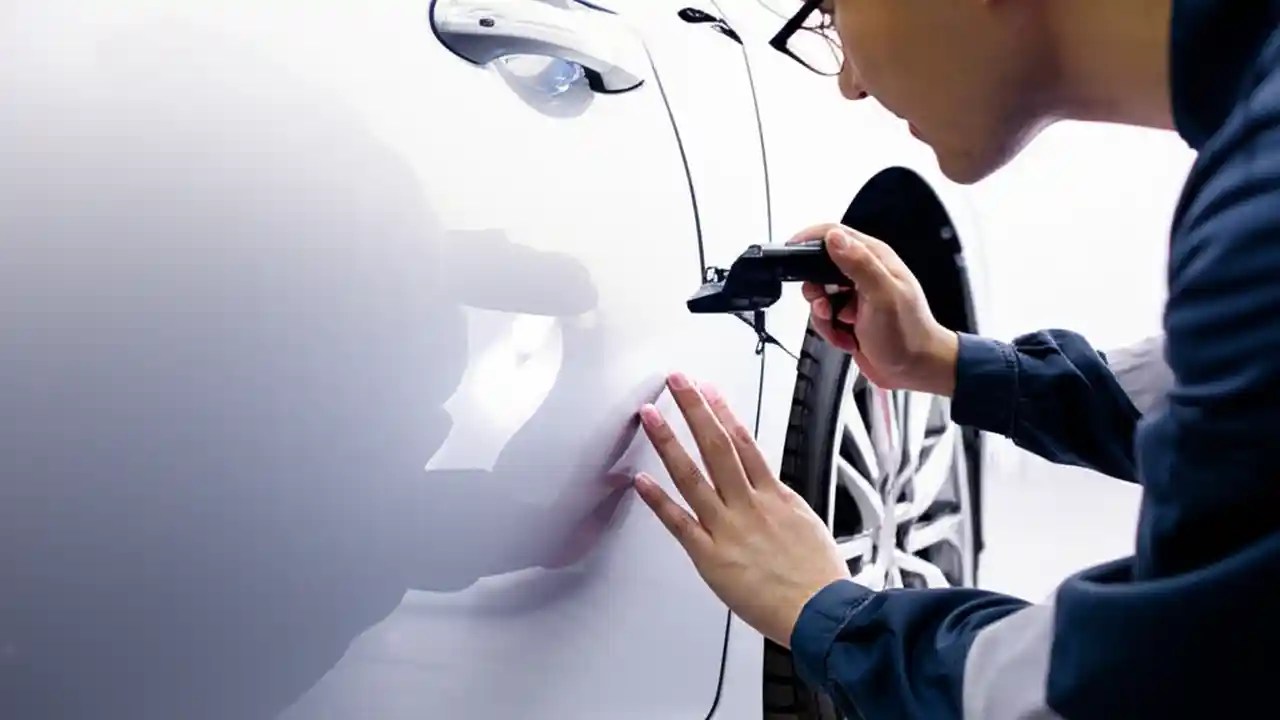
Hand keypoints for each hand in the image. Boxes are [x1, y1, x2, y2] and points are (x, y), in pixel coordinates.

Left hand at [634, 372, 852, 647]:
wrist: (824, 613)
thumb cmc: (819, 578)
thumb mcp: (807, 526)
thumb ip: (782, 506)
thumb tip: (772, 494)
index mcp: (775, 496)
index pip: (744, 442)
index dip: (723, 412)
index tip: (709, 391)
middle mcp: (749, 505)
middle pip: (717, 445)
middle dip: (695, 409)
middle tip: (677, 382)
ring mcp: (728, 528)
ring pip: (694, 475)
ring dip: (669, 441)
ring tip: (651, 415)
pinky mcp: (712, 557)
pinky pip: (680, 524)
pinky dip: (658, 501)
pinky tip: (641, 481)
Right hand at [788, 223, 959, 395]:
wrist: (915, 369)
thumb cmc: (908, 333)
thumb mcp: (882, 296)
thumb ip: (859, 264)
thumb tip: (834, 238)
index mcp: (875, 258)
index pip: (836, 234)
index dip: (810, 240)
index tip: (793, 253)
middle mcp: (864, 274)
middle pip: (819, 268)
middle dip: (814, 290)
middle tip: (824, 305)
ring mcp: (856, 296)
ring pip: (819, 296)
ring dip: (822, 315)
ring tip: (840, 326)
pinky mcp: (849, 316)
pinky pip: (824, 317)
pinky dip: (829, 330)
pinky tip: (847, 337)